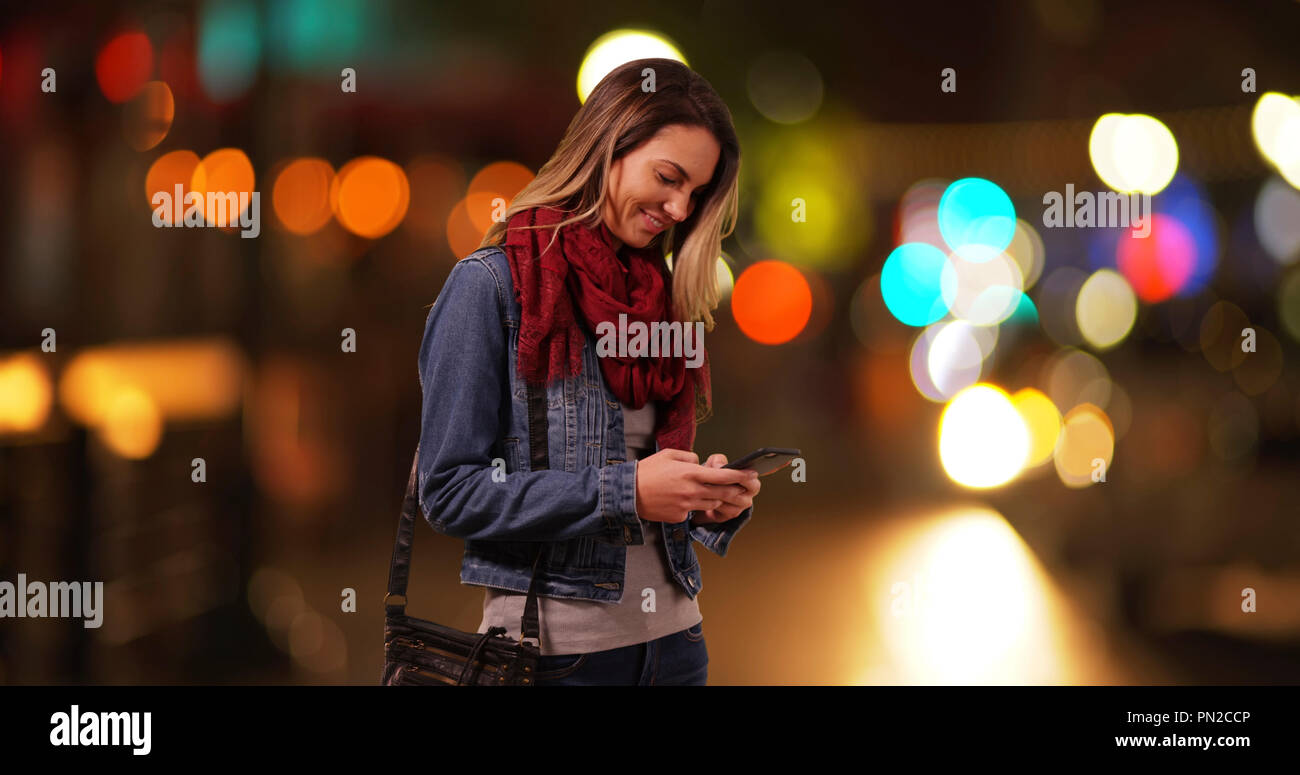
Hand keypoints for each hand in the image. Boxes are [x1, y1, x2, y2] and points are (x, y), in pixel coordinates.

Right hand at [634, 449, 757, 523]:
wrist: (628, 493)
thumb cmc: (648, 471)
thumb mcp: (669, 455)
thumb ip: (690, 457)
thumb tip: (701, 463)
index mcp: (691, 473)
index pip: (724, 476)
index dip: (741, 476)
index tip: (752, 474)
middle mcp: (692, 491)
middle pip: (723, 493)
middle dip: (736, 490)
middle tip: (743, 488)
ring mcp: (686, 506)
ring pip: (712, 504)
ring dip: (715, 498)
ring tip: (706, 491)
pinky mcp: (679, 517)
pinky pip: (694, 512)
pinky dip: (695, 506)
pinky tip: (683, 500)